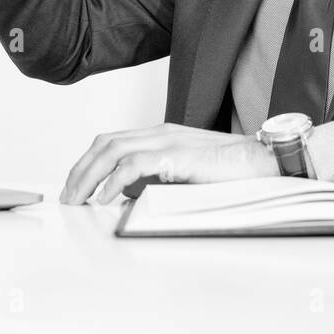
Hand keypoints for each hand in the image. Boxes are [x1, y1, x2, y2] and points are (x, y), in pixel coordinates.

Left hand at [59, 125, 280, 204]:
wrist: (266, 161)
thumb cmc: (232, 171)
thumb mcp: (184, 174)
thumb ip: (156, 179)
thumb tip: (127, 195)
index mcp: (161, 134)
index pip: (112, 141)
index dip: (87, 163)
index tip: (75, 188)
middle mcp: (160, 132)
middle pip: (104, 143)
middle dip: (79, 170)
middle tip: (67, 198)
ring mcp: (169, 140)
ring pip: (112, 151)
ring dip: (88, 176)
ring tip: (77, 201)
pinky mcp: (177, 155)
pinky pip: (134, 165)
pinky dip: (113, 182)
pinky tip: (103, 200)